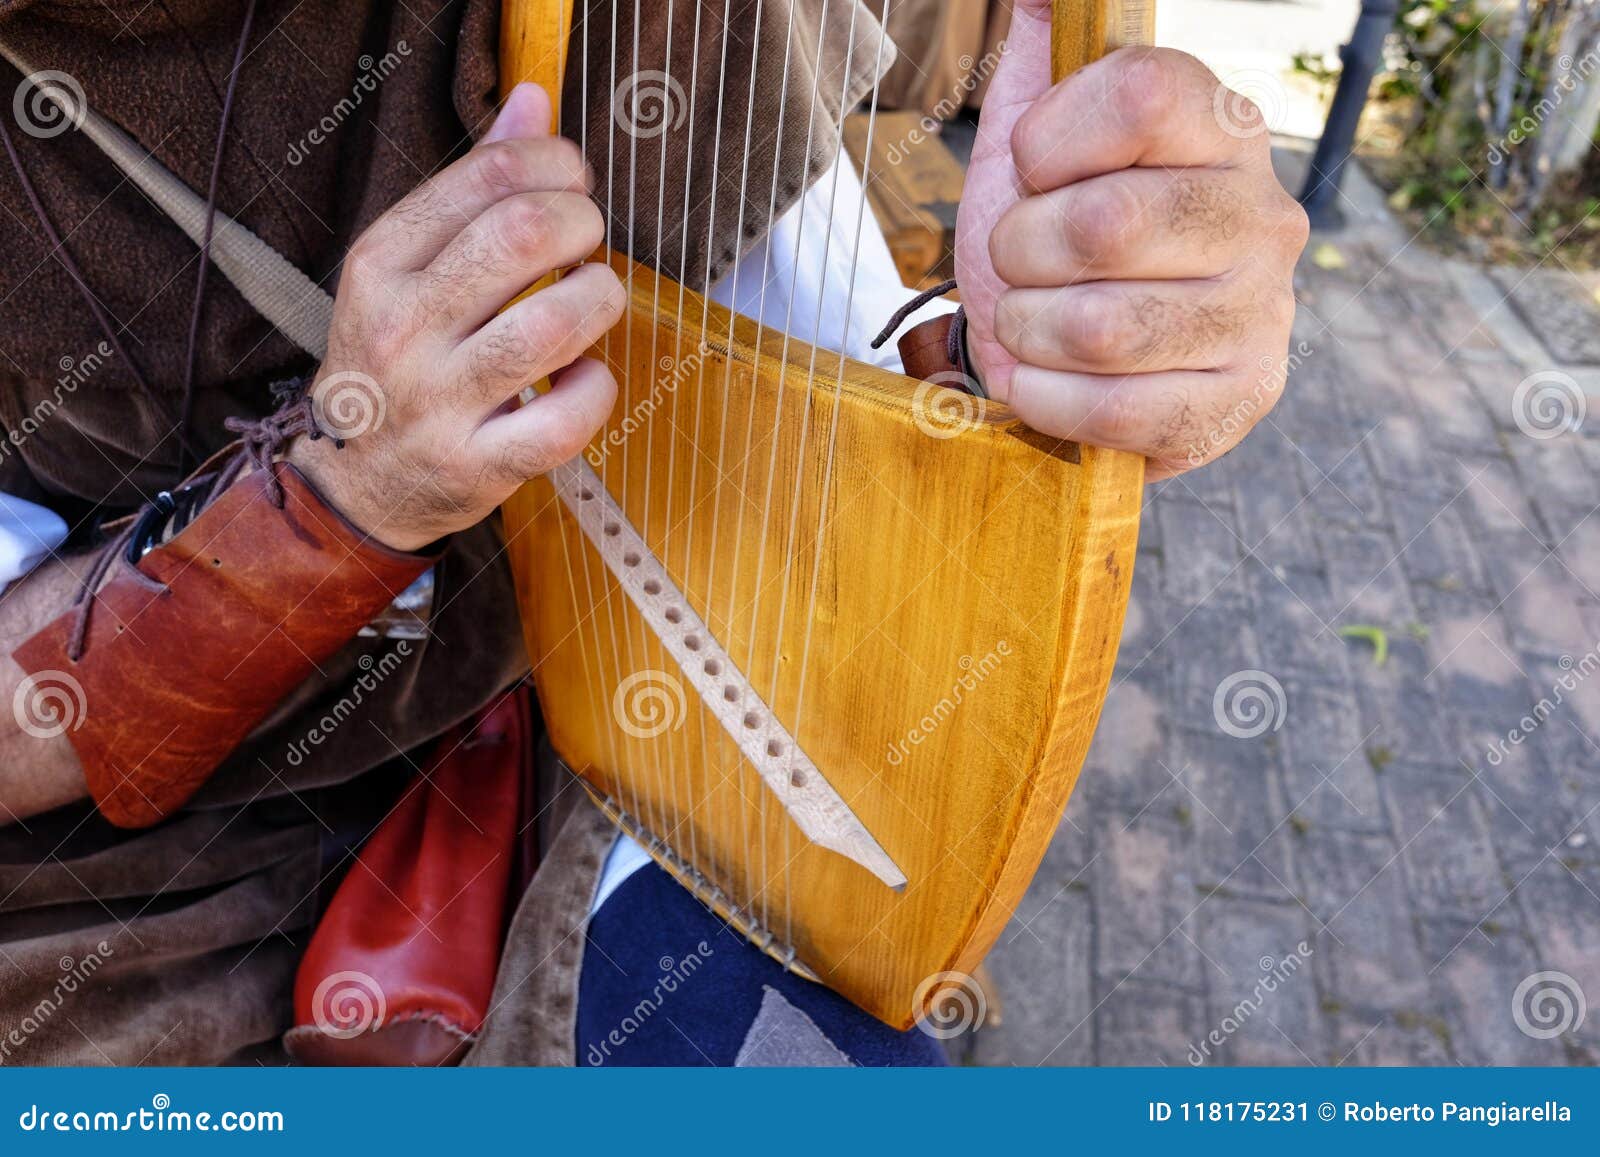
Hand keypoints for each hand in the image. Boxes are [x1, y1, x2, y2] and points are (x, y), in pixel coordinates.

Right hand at [289, 83, 624, 550]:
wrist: (354, 483)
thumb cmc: (398, 359)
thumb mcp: (408, 265)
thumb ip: (474, 184)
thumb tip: (535, 102)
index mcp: (381, 262)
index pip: (488, 177)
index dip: (556, 164)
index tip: (572, 182)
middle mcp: (403, 328)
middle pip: (525, 236)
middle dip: (584, 224)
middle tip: (587, 241)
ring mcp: (439, 402)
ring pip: (553, 324)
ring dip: (600, 298)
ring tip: (593, 300)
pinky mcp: (478, 465)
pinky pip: (568, 416)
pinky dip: (597, 388)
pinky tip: (583, 376)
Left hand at [956, 4, 1307, 479]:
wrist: (1077, 356)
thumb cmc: (1056, 237)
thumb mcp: (1039, 132)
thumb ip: (1050, 48)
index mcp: (1223, 129)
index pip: (1143, 95)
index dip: (1051, 138)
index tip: (1030, 169)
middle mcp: (1263, 216)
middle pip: (1105, 224)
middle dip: (1020, 252)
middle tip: (1021, 263)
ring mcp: (1262, 316)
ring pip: (1100, 328)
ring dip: (1027, 330)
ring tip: (1032, 324)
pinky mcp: (1239, 402)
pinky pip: (1113, 411)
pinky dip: (1047, 399)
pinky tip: (1043, 380)